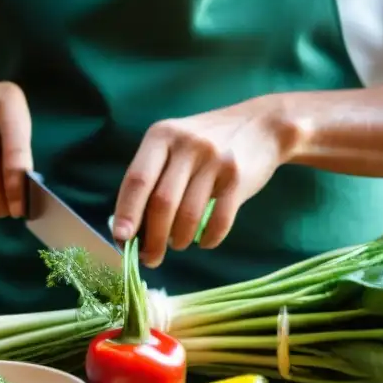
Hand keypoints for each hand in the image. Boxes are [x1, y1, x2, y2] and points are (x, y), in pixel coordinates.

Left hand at [112, 97, 299, 267]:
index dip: (126, 212)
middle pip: (161, 203)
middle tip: (150, 258)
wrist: (261, 125)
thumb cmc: (208, 141)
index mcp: (162, 135)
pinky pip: (219, 221)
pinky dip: (208, 239)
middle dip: (152, 238)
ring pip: (188, 215)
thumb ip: (154, 174)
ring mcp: (214, 161)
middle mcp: (187, 145)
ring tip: (178, 243)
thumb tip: (131, 225)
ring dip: (179, 239)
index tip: (121, 239)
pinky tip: (204, 241)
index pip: (136, 179)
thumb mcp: (176, 143)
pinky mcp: (238, 178)